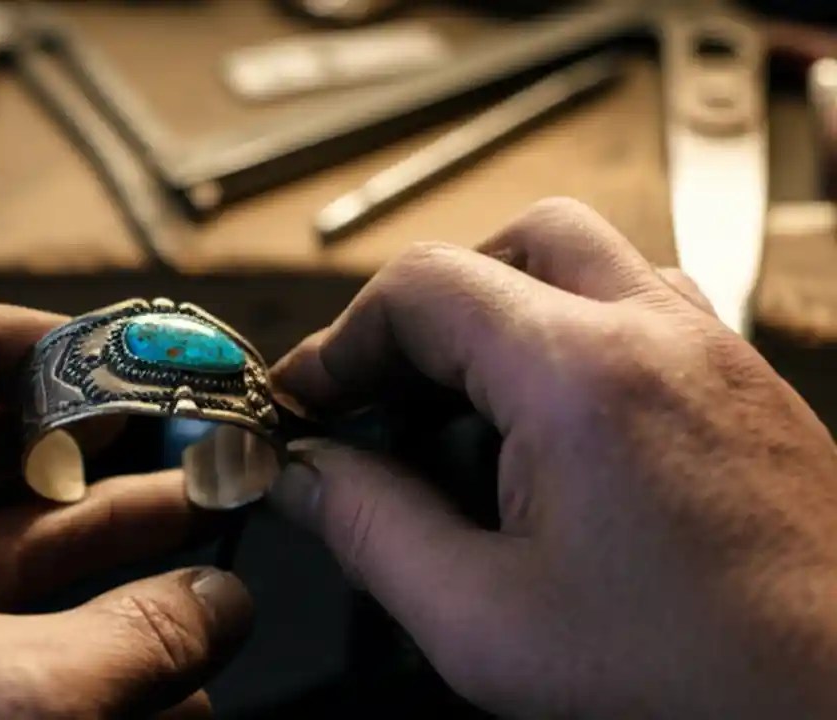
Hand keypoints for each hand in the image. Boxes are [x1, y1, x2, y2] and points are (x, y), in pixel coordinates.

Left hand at [0, 306, 251, 718]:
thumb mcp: (29, 698)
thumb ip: (142, 637)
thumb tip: (220, 604)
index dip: (12, 341)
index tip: (96, 345)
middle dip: (91, 455)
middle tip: (174, 444)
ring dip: (98, 546)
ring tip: (193, 533)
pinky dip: (73, 632)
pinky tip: (158, 658)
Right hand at [270, 198, 836, 717]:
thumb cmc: (700, 680)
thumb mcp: (484, 622)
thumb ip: (370, 532)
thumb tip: (305, 476)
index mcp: (584, 377)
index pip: (423, 289)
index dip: (342, 340)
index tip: (309, 398)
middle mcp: (659, 337)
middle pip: (507, 244)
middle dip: (423, 308)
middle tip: (382, 391)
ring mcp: (713, 356)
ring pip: (581, 264)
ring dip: (500, 313)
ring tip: (459, 410)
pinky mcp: (740, 388)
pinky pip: (637, 310)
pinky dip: (565, 340)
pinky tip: (545, 433)